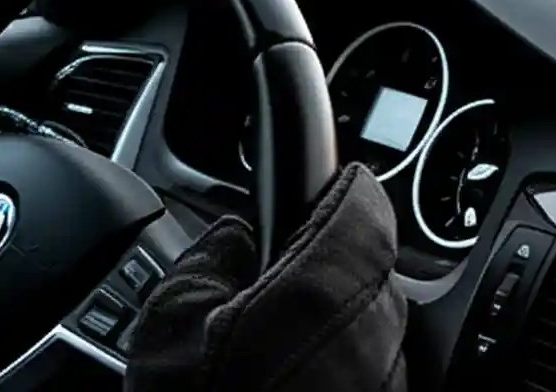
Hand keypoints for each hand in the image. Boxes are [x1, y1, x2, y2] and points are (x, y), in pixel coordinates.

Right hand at [125, 164, 407, 391]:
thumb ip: (206, 259)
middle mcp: (377, 331)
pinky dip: (331, 365)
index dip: (327, 182)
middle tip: (258, 280)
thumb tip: (227, 241)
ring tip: (261, 345)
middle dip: (316, 259)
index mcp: (327, 285)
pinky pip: (363, 368)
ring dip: (324, 317)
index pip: (361, 195)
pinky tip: (279, 385)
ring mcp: (387, 380)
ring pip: (366, 319)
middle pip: (364, 258)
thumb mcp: (168, 326)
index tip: (303, 184)